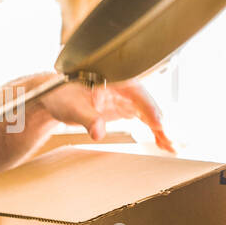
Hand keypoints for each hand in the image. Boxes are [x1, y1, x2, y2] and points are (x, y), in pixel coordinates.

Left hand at [38, 77, 175, 152]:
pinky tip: (163, 143)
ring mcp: (126, 97)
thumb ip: (87, 118)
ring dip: (161, 129)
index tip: (159, 124)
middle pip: (148, 104)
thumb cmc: (61, 95)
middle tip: (171, 141)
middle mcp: (124, 85)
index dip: (150, 108)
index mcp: (114, 77)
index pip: (137, 92)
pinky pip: (143, 119)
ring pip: (149, 113)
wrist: (53, 97)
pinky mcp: (124, 108)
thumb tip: (99, 132)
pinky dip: (153, 131)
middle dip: (160, 123)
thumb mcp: (72, 107)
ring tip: (172, 146)